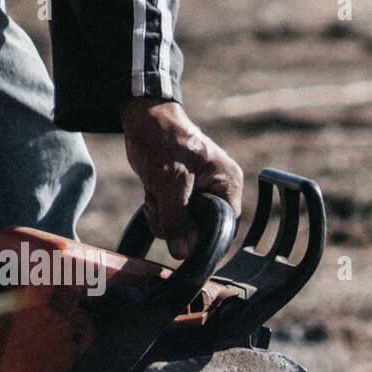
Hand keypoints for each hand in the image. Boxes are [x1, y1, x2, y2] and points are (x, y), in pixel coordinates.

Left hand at [120, 98, 243, 258]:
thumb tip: (182, 253)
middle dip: (177, 223)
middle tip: (161, 204)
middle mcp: (219, 190)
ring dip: (164, 217)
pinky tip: (153, 194)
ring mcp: (201, 193)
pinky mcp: (184, 194)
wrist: (143, 119)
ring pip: (185, 226)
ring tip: (155, 194)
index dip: (204, 236)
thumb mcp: (170, 183)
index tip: (181, 236)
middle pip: (203, 229)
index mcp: (228, 185)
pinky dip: (160, 211)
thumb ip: (177, 220)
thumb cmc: (163, 142)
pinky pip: (174, 217)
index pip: (226, 227)